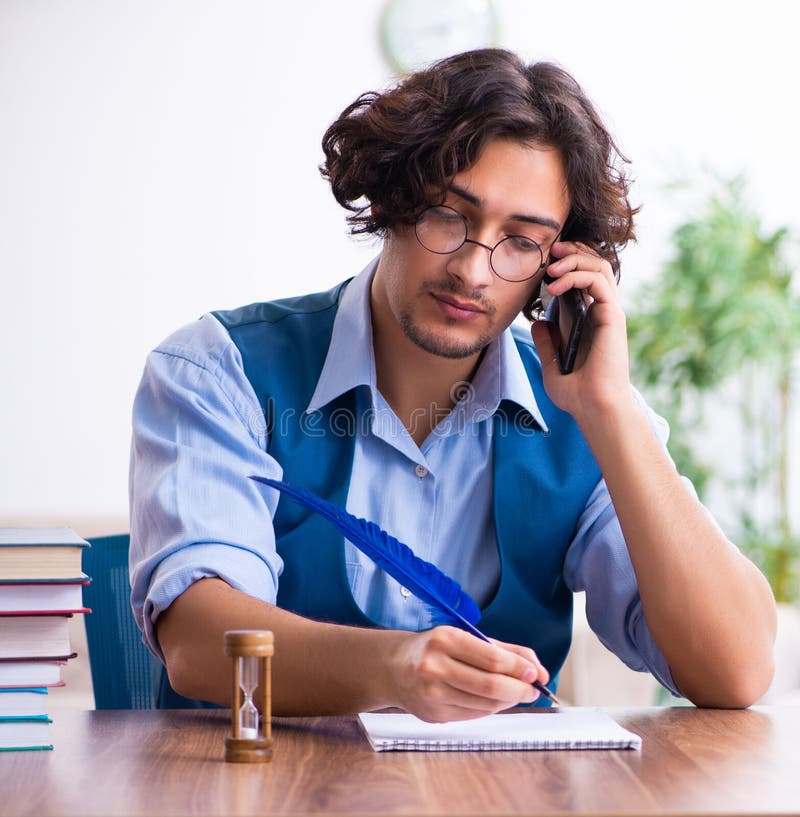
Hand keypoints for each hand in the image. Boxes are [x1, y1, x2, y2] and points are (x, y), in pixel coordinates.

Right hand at [387, 626, 547, 722]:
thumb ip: (503, 650)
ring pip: (485, 703)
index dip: (519, 668)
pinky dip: (492, 708)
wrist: (395, 667)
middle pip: (490, 684)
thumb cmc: (435, 649)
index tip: (536, 673)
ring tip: (518, 693)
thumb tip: (536, 668)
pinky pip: (475, 715)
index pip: (492, 658)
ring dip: (509, 700)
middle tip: (534, 689)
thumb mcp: (465, 637)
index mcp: (444, 639)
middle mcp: (435, 666)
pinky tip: (496, 700)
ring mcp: (432, 693)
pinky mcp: (434, 714)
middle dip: (520, 689)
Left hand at [530, 240, 630, 420]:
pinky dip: (576, 276)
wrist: (593, 408)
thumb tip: (538, 322)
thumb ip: (546, 343)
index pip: (586, 278)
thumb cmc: (578, 394)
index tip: (546, 262)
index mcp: (591, 321)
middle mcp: (603, 313)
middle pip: (596, 265)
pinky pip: (598, 282)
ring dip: (574, 259)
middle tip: (551, 250)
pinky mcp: (613, 316)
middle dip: (574, 252)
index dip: (570, 263)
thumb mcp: (552, 365)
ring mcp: (609, 313)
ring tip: (551, 266)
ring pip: (600, 267)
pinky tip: (555, 286)